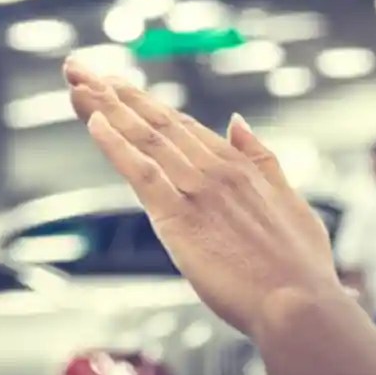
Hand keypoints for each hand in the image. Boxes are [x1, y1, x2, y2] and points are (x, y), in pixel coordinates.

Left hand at [63, 59, 336, 334]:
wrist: (299, 306)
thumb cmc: (300, 269)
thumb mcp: (292, 201)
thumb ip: (263, 159)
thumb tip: (236, 122)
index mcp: (239, 165)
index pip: (181, 124)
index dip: (144, 102)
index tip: (115, 84)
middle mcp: (214, 168)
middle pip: (154, 121)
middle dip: (112, 91)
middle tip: (78, 69)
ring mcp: (195, 190)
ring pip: (142, 137)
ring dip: (104, 106)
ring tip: (75, 81)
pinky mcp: (178, 218)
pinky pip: (140, 171)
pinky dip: (114, 144)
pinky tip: (91, 122)